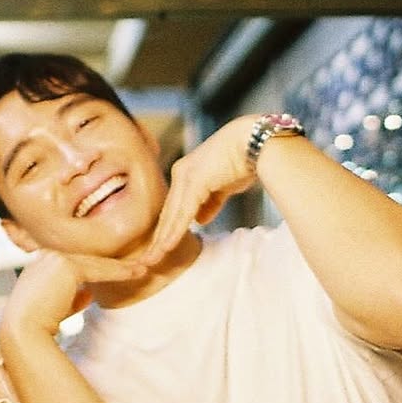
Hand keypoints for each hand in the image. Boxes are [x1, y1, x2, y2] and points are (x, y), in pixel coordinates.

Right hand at [1, 249, 146, 341]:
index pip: (75, 264)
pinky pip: (98, 269)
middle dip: (112, 266)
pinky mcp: (66, 266)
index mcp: (40, 264)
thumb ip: (72, 298)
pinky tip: (135, 273)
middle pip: (87, 260)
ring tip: (140, 270)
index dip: (97, 269)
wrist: (23, 329)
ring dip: (120, 268)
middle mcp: (46, 256)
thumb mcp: (58, 308)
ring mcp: (55, 258)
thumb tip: (89, 294)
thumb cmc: (37, 324)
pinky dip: (119, 272)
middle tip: (135, 268)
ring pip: (94, 263)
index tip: (116, 273)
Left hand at [141, 118, 255, 265]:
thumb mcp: (224, 186)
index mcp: (185, 174)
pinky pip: (183, 212)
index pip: (173, 208)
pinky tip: (167, 246)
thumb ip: (210, 202)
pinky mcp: (194, 181)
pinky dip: (175, 231)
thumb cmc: (243, 160)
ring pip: (171, 215)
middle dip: (157, 239)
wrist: (254, 142)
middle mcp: (180, 174)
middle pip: (167, 213)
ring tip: (152, 259)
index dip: (166, 230)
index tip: (159, 250)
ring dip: (162, 239)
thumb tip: (200, 220)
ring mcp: (185, 176)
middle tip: (147, 261)